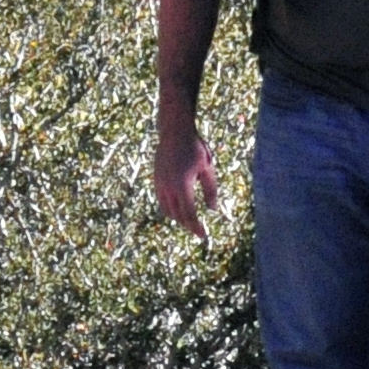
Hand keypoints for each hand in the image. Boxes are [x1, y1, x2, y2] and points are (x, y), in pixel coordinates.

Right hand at [153, 117, 217, 239]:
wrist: (174, 132)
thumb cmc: (195, 148)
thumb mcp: (208, 168)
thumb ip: (210, 190)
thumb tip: (212, 210)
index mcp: (183, 186)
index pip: (189, 214)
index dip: (196, 227)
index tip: (203, 236)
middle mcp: (168, 187)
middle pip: (178, 215)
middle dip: (188, 225)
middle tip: (198, 231)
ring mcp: (160, 184)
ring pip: (167, 210)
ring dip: (178, 218)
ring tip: (190, 222)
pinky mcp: (156, 180)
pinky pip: (162, 201)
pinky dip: (170, 209)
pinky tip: (179, 209)